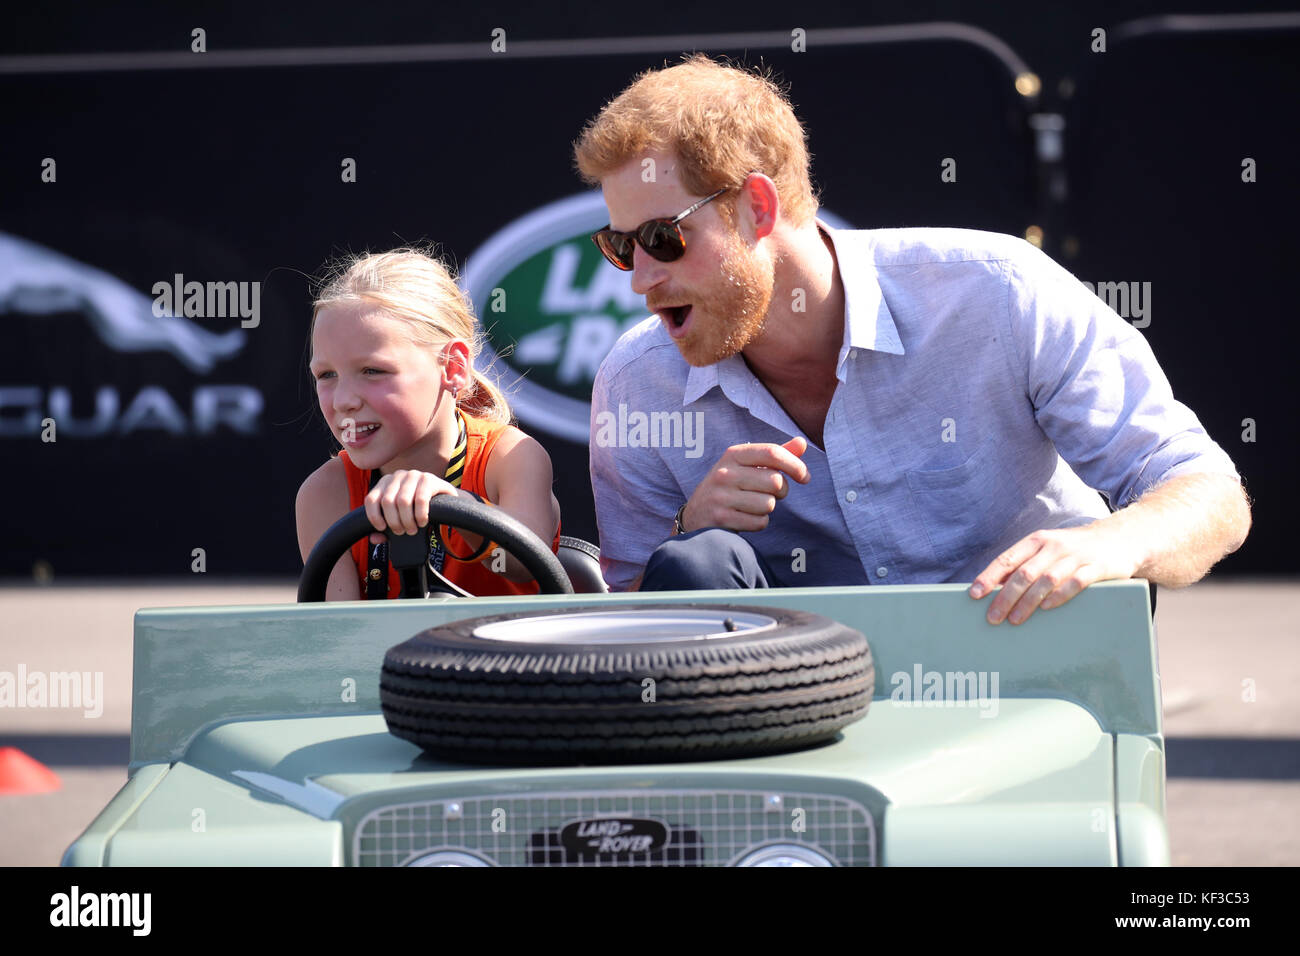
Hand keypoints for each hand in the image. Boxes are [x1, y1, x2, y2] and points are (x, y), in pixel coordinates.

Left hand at [364, 470, 462, 544]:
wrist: (445, 502)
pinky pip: (421, 499)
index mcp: (385, 483)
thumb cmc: (417, 510)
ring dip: (408, 520)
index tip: (383, 528)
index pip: (371, 499)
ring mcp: (413, 475)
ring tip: (413, 529)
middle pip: (387, 502)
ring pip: (403, 501)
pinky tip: (422, 522)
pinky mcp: (429, 479)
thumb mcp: (399, 518)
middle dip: (394, 522)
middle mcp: (397, 475)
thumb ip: (385, 529)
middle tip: (402, 531)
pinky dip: (420, 515)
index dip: (374, 516)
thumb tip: (374, 538)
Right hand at [682, 437, 809, 532]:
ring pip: (769, 504)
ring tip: (753, 505)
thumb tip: (802, 443)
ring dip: (767, 508)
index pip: (772, 452)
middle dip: (781, 491)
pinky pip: (759, 522)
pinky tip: (746, 517)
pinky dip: (758, 523)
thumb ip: (774, 456)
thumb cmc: (729, 487)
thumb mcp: (746, 466)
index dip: (795, 465)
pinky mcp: (722, 518)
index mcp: (733, 454)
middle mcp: (725, 473)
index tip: (804, 477)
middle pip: (775, 481)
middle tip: (770, 494)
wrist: (695, 514)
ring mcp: (721, 496)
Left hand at [968, 522, 1143, 624]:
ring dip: (1028, 602)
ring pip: (1046, 580)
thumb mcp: (1047, 549)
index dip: (989, 577)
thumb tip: (995, 588)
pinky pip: (1076, 582)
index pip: (1007, 559)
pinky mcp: (1097, 567)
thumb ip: (1025, 564)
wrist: (1120, 538)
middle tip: (993, 617)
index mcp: (1037, 540)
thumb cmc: (1074, 549)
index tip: (974, 594)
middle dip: (1005, 597)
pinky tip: (1047, 608)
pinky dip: (1060, 595)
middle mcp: (1054, 546)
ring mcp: (1076, 556)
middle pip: (1024, 573)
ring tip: (1015, 620)